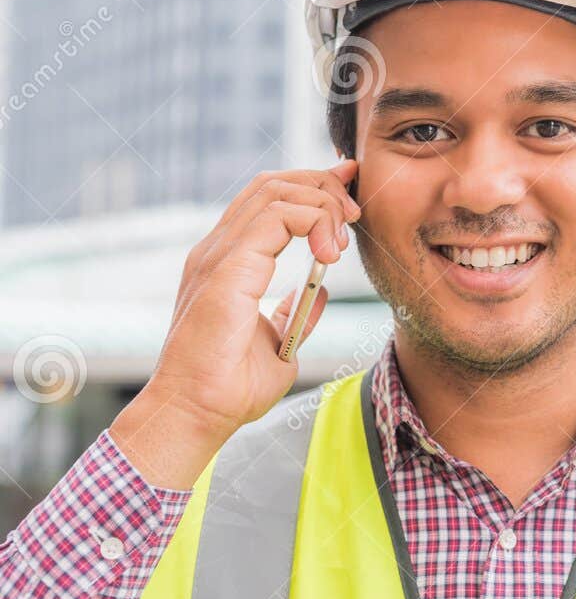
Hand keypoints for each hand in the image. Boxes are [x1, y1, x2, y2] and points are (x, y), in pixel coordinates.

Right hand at [109, 160, 360, 488]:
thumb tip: (318, 293)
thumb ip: (296, 312)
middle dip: (322, 186)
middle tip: (354, 214)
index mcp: (227, 262)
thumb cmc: (230, 389)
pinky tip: (329, 252)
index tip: (349, 194)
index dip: (312, 187)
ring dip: (321, 204)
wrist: (197, 414)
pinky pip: (275, 217)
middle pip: (273, 184)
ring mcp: (218, 256)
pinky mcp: (225, 269)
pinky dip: (312, 220)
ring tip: (341, 240)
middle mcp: (218, 251)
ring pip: (275, 191)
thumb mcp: (279, 341)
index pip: (268, 200)